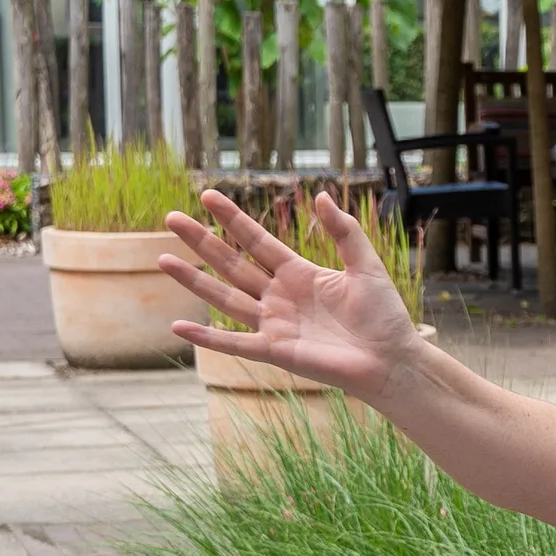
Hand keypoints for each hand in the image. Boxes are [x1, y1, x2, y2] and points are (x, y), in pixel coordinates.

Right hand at [162, 190, 427, 397]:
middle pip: (232, 263)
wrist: (393, 360)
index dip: (233, 218)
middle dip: (203, 241)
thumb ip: (345, 232)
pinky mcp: (275, 351)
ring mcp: (274, 324)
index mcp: (300, 274)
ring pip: (225, 297)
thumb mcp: (366, 266)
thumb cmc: (384, 316)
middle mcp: (280, 296)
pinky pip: (234, 343)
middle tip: (172, 217)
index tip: (206, 195)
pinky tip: (177, 326)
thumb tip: (322, 196)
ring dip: (194, 280)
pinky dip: (206, 336)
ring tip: (162, 258)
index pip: (257, 240)